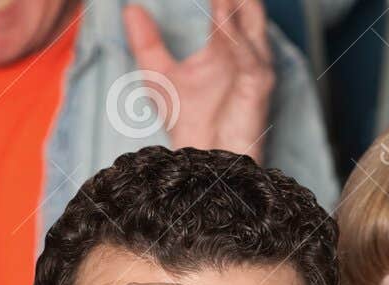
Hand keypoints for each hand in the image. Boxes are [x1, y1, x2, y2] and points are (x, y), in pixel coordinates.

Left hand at [124, 0, 274, 161]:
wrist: (203, 164)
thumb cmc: (190, 124)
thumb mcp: (158, 74)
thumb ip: (146, 42)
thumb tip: (130, 8)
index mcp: (226, 45)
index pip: (224, 5)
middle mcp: (245, 52)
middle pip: (245, 7)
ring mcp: (255, 68)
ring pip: (250, 25)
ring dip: (234, 4)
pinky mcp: (259, 88)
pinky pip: (249, 57)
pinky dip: (236, 37)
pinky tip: (222, 18)